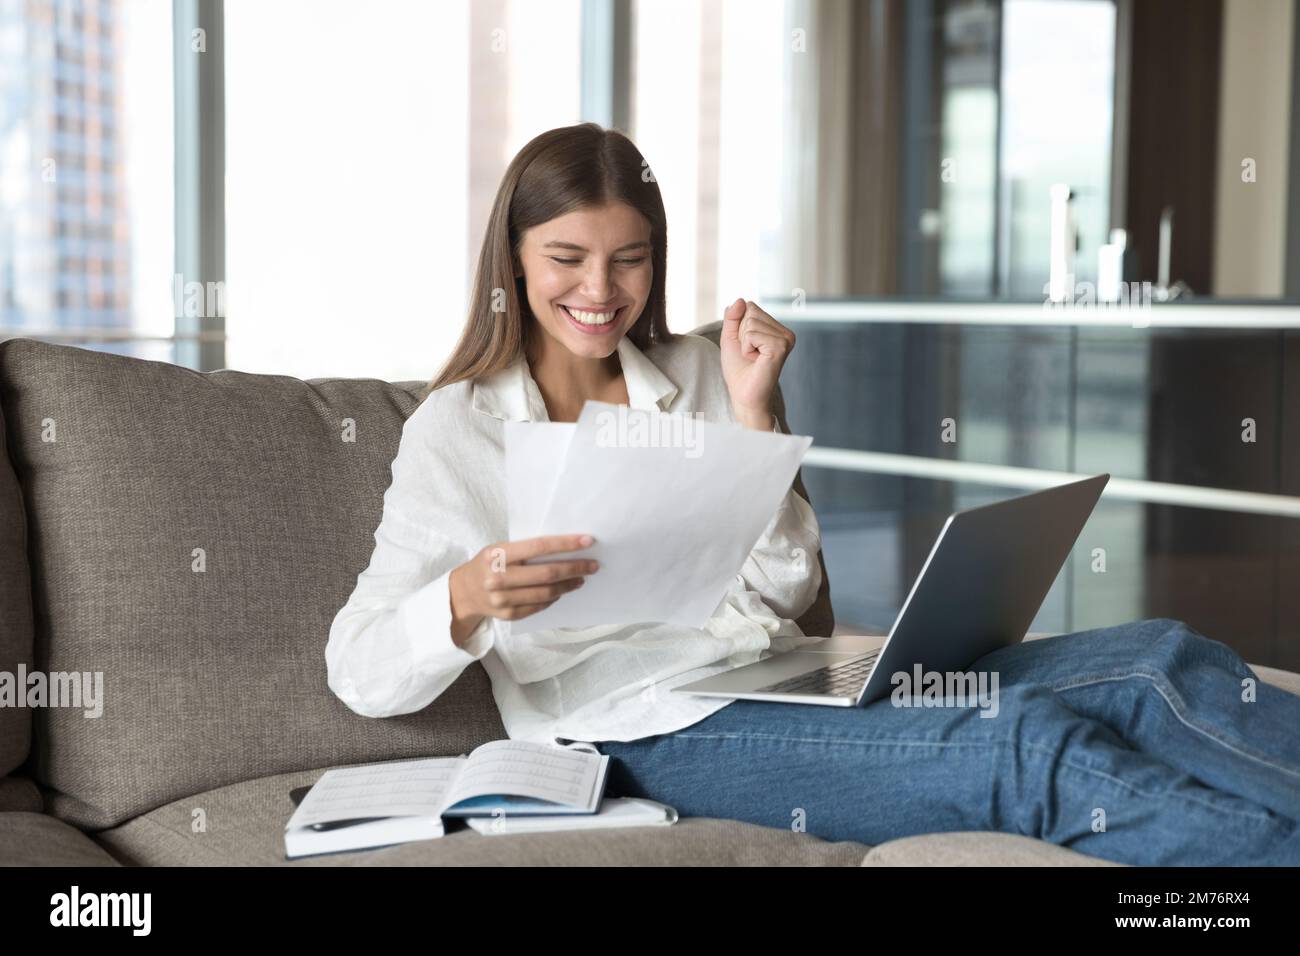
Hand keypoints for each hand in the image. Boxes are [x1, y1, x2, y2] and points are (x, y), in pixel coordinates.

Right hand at [448, 534, 597, 643]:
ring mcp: (503, 599)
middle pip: (547, 573)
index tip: (587, 541)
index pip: (539, 547)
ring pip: (546, 593)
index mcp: (497, 554)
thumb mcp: (499, 548)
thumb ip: (525, 549)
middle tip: (592, 565)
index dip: (566, 544)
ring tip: (581, 578)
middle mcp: (499, 577)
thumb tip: (564, 548)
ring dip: (568, 585)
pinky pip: (539, 606)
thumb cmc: (487, 564)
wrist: (463, 591)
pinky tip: (562, 590)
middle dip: (574, 568)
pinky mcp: (508, 614)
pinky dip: (554, 598)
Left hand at [720, 298, 794, 429]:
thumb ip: (733, 317)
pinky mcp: (781, 347)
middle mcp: (785, 332)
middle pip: (751, 312)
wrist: (744, 396)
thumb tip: (741, 299)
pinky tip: (756, 360)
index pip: (750, 307)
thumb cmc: (739, 370)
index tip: (746, 347)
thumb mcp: (731, 338)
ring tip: (753, 358)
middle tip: (749, 354)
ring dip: (744, 343)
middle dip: (741, 334)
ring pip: (751, 322)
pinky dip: (747, 347)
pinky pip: (753, 334)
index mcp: (777, 329)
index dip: (739, 327)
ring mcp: (786, 339)